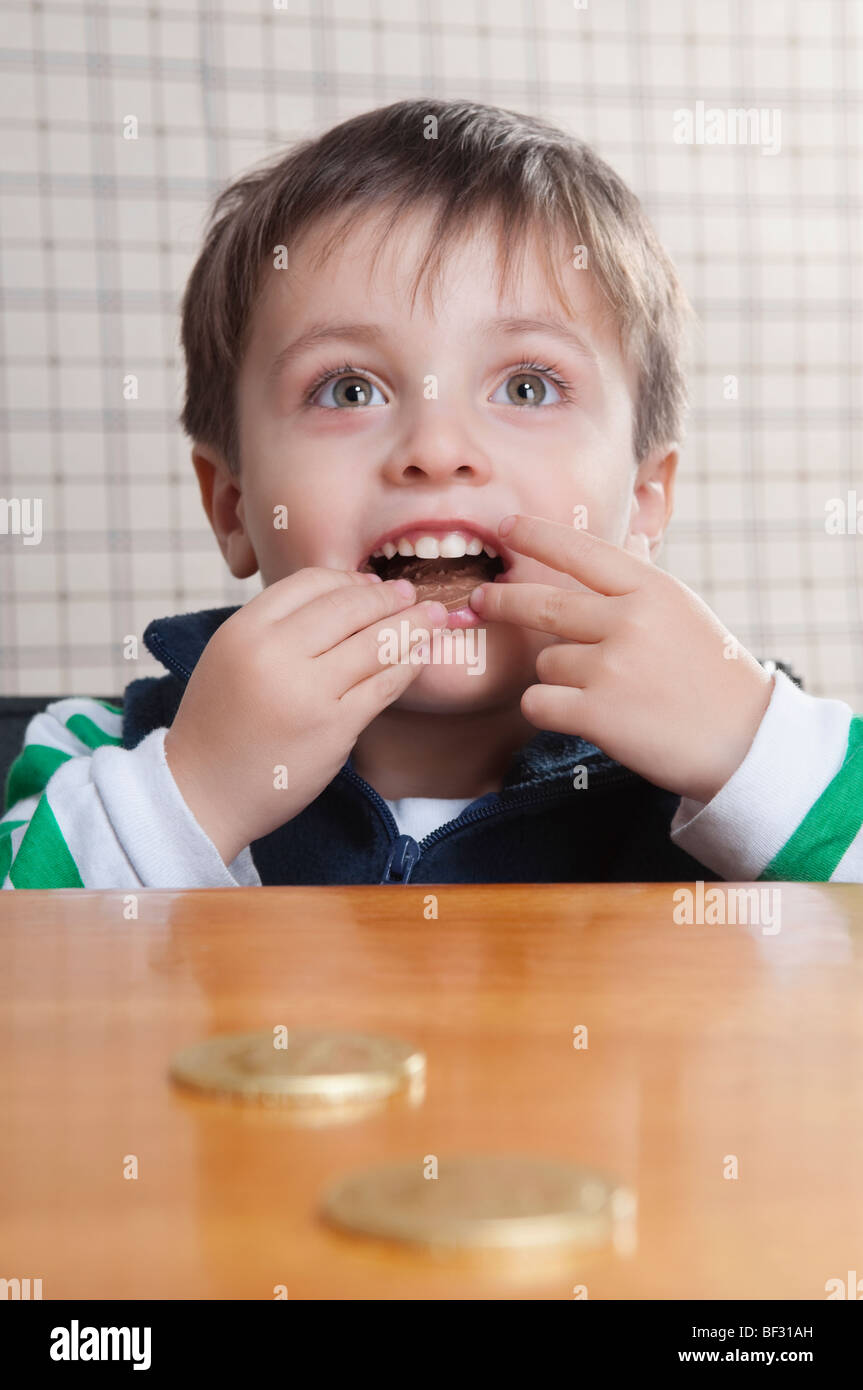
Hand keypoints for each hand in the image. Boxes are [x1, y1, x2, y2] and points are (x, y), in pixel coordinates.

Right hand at [164, 568, 447, 863]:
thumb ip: (276, 628)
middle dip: (388, 596)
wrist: (203, 791)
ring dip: (411, 624)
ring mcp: (308, 691)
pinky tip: (420, 656)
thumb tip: (344, 598)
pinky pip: (384, 685)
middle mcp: (275, 653)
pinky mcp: (335, 727)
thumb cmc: (220, 724)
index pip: (311, 582)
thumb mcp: (231, 656)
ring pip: (376, 642)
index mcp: (245, 629)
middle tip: (412, 593)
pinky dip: (408, 665)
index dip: (349, 579)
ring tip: (432, 616)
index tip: (371, 583)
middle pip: (349, 607)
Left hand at [469, 515, 772, 803]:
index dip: (536, 536)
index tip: (504, 528)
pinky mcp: (597, 713)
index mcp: (652, 590)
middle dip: (503, 600)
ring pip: (545, 662)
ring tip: (604, 692)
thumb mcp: (684, 612)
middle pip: (543, 604)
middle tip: (480, 600)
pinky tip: (579, 715)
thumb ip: (641, 583)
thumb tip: (621, 543)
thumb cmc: (712, 676)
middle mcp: (629, 621)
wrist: (744, 742)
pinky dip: (548, 709)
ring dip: (559, 677)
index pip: (581, 552)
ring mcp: (611, 667)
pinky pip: (538, 702)